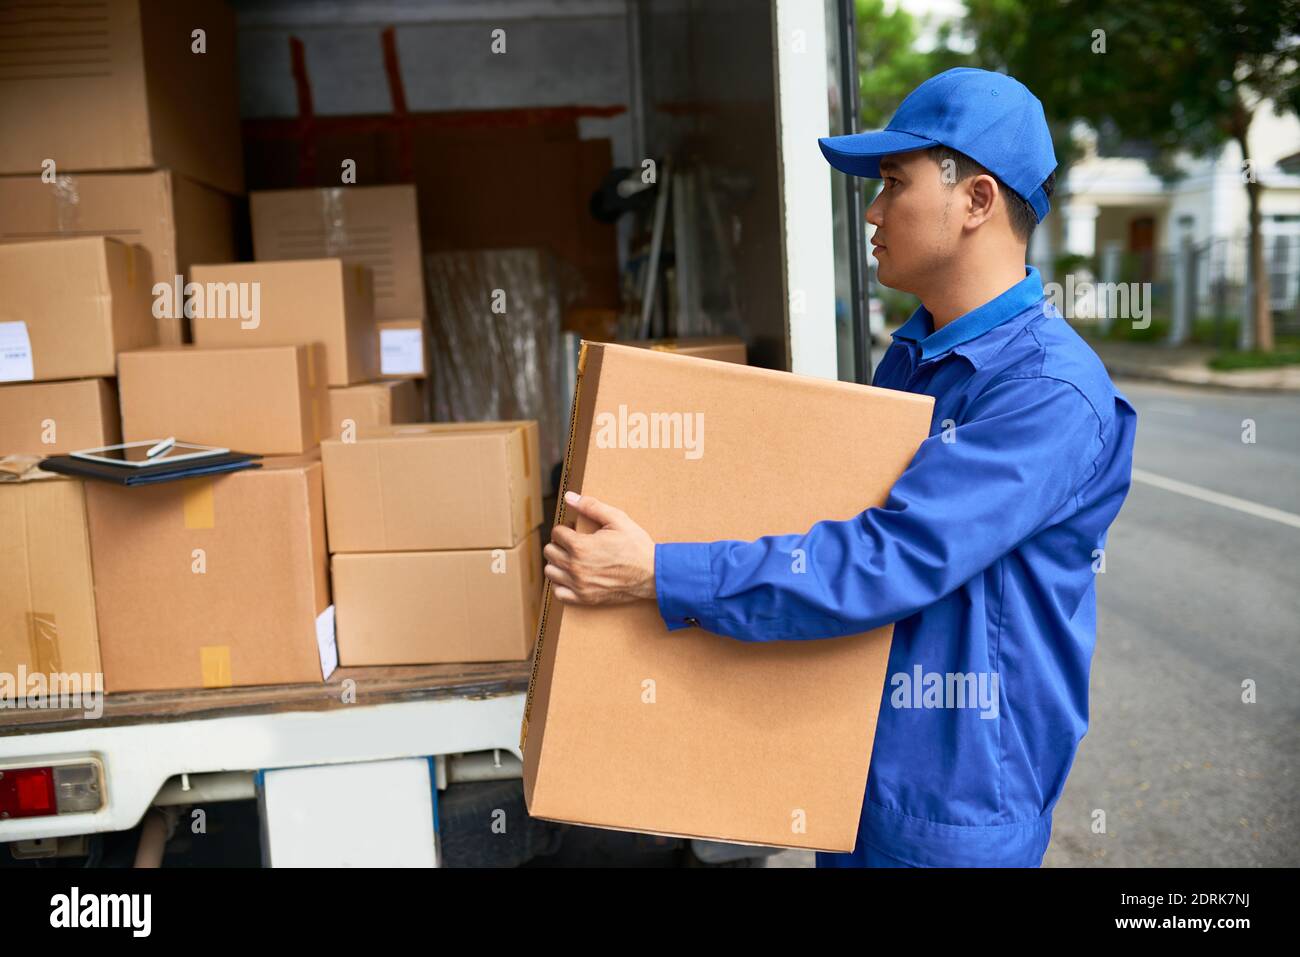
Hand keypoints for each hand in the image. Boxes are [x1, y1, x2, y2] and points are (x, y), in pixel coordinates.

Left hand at [544, 490, 655, 604]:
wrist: (652, 574)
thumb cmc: (636, 545)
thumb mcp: (617, 519)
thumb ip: (591, 506)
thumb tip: (569, 496)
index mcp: (581, 546)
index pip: (556, 533)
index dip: (566, 528)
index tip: (576, 530)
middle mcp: (575, 567)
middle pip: (550, 551)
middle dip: (559, 543)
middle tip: (573, 543)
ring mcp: (579, 585)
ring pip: (550, 571)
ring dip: (557, 562)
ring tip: (571, 558)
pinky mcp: (584, 598)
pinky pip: (559, 593)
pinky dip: (561, 584)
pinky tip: (572, 577)